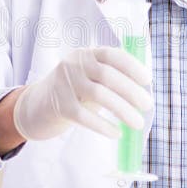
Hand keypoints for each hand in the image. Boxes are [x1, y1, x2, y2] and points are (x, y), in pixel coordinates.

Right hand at [13, 46, 152, 141]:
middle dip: (131, 91)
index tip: (148, 80)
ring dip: (123, 110)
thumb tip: (143, 92)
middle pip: (108, 76)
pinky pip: (85, 116)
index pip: (112, 55)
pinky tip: (116, 133)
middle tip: (148, 105)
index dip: (132, 67)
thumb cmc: (75, 91)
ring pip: (99, 95)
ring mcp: (64, 83)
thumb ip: (113, 79)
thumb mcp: (91, 78)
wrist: (38, 105)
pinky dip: (103, 126)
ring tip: (137, 123)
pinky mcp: (59, 105)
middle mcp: (74, 64)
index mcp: (87, 54)